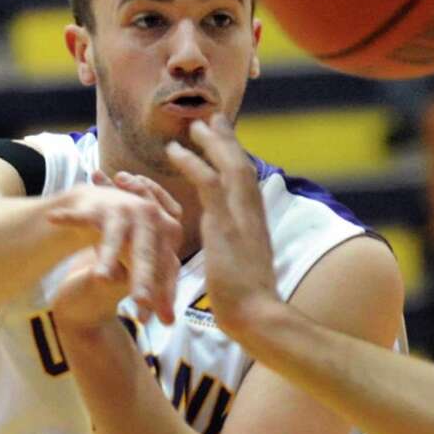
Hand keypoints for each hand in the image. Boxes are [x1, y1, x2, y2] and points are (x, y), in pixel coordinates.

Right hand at [47, 172, 182, 323]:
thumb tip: (169, 324)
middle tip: (141, 301)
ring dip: (108, 257)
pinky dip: (69, 219)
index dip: (160, 293)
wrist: (110, 203)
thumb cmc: (133, 241)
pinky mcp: (99, 205)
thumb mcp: (147, 266)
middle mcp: (150, 219)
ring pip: (115, 238)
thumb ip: (158, 292)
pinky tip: (52, 220)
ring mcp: (124, 210)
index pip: (167, 267)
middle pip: (145, 254)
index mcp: (168, 235)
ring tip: (101, 279)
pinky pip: (82, 216)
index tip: (146, 320)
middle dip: (143, 278)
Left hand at [166, 117, 281, 341]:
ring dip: (212, 143)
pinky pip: (209, 184)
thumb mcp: (245, 271)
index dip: (236, 159)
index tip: (226, 141)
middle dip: (228, 141)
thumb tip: (236, 253)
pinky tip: (176, 151)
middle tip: (213, 118)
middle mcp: (253, 214)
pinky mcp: (226, 224)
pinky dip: (193, 163)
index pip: (247, 183)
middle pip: (242, 166)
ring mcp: (242, 217)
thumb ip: (239, 254)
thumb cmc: (249, 303)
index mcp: (256, 224)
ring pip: (230, 167)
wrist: (257, 314)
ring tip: (195, 125)